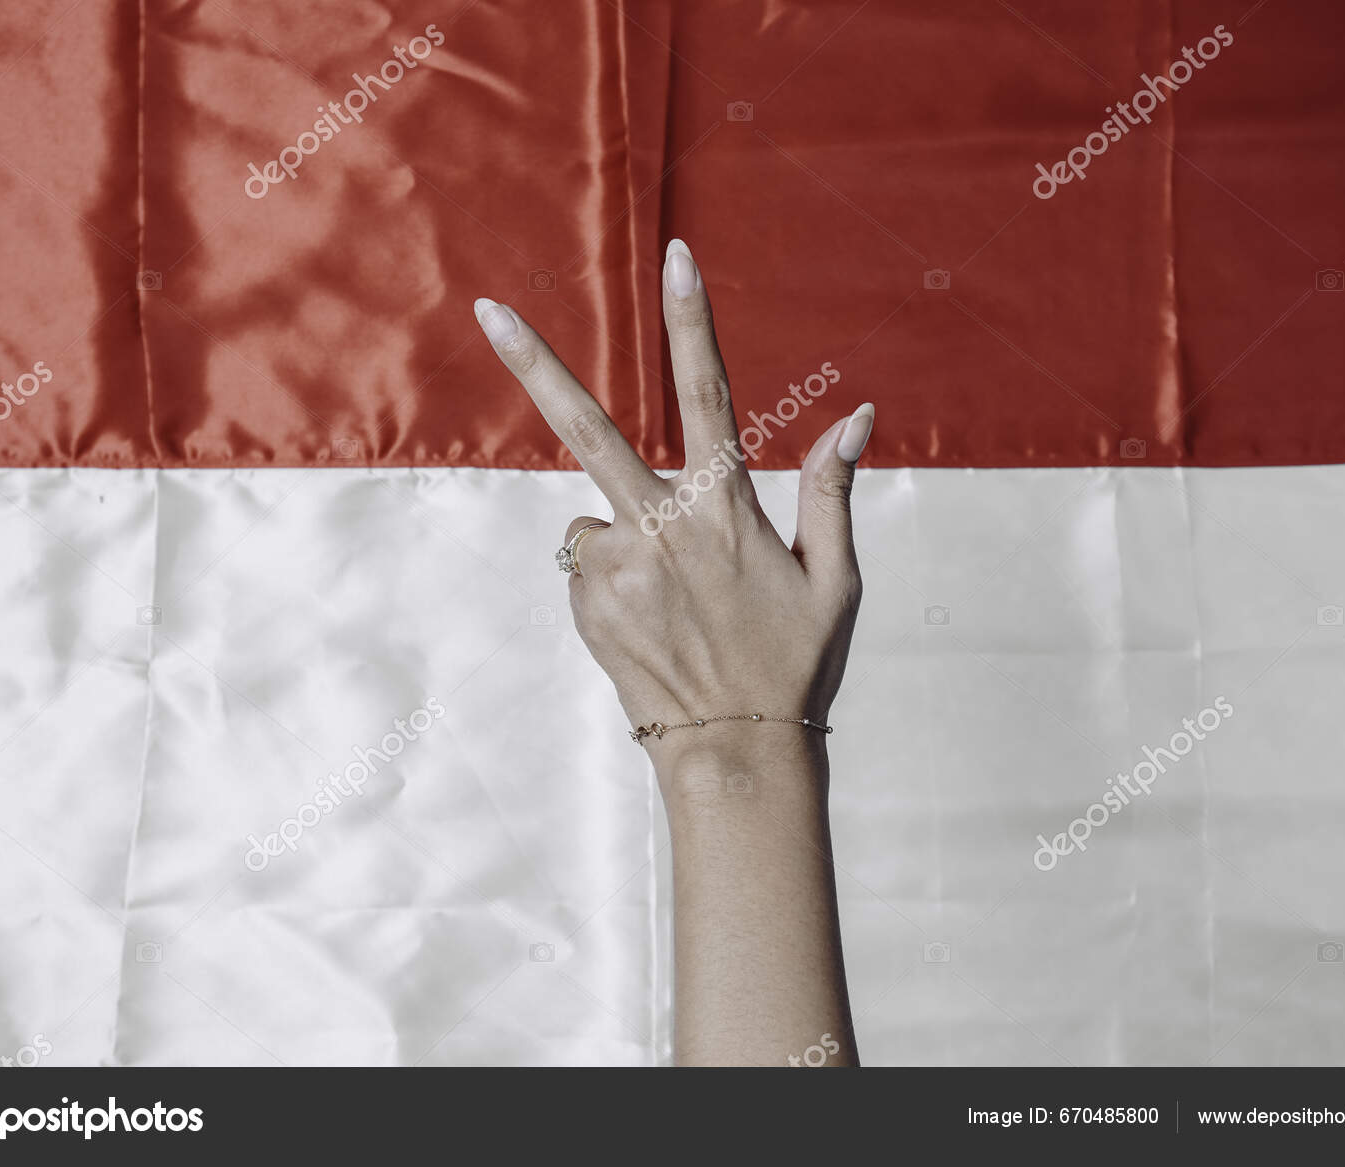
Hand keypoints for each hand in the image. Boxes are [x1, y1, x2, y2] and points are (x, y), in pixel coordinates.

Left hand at [473, 239, 873, 784]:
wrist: (730, 752)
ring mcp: (614, 568)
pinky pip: (588, 561)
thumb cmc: (792, 661)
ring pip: (596, 515)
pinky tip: (650, 620)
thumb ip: (835, 489)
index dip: (692, 320)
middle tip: (486, 308)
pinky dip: (611, 575)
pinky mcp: (585, 603)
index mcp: (725, 510)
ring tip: (675, 600)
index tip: (677, 255)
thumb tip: (858, 412)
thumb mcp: (834, 578)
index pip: (709, 393)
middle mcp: (660, 528)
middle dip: (535, 364)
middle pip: (588, 429)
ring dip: (625, 535)